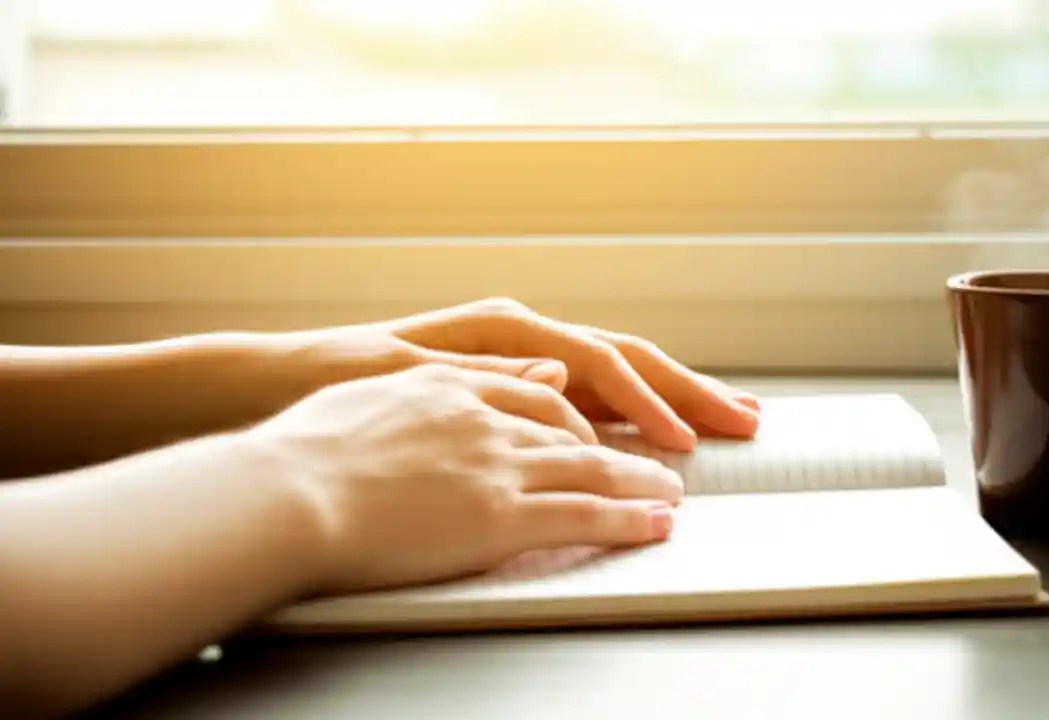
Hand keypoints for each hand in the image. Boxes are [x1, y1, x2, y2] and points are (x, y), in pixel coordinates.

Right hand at [249, 363, 682, 593]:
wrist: (284, 491)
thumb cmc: (308, 450)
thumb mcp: (383, 394)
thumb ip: (456, 382)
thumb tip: (532, 377)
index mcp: (457, 383)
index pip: (547, 386)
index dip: (591, 402)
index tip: (618, 419)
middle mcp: (489, 413)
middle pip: (587, 415)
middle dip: (644, 420)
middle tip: (683, 434)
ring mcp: (499, 460)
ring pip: (596, 463)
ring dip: (644, 477)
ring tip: (675, 491)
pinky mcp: (501, 512)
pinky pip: (584, 513)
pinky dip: (629, 517)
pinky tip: (657, 523)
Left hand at [372, 298, 760, 450]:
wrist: (288, 387)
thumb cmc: (346, 380)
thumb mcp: (408, 376)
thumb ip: (485, 376)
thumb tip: (561, 377)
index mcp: (508, 330)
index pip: (600, 362)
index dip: (647, 402)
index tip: (683, 441)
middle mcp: (527, 342)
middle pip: (629, 362)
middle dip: (690, 392)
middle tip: (750, 420)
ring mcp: (528, 366)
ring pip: (621, 380)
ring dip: (678, 399)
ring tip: (731, 417)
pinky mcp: (520, 393)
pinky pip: (594, 404)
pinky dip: (638, 418)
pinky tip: (666, 434)